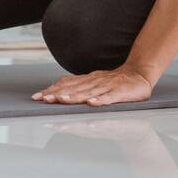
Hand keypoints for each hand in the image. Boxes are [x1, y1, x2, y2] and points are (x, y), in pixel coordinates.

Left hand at [32, 66, 154, 106]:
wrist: (139, 74)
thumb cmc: (114, 81)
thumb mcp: (94, 81)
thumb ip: (78, 84)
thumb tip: (57, 86)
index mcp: (88, 80)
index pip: (67, 85)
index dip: (52, 90)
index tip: (38, 97)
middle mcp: (95, 82)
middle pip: (74, 89)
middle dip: (58, 94)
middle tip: (45, 99)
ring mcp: (107, 87)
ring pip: (89, 92)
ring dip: (74, 96)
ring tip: (62, 100)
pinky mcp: (120, 92)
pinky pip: (109, 97)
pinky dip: (101, 100)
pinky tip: (92, 103)